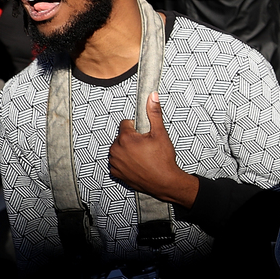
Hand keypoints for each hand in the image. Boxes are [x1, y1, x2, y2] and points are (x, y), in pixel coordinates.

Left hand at [108, 93, 197, 207]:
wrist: (165, 182)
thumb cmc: (163, 159)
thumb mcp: (160, 133)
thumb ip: (154, 113)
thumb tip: (152, 96)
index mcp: (125, 138)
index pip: (125, 124)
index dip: (137, 128)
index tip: (145, 135)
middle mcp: (116, 150)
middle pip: (121, 137)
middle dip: (132, 139)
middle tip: (146, 147)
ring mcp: (115, 163)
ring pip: (119, 149)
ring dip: (127, 151)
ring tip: (143, 157)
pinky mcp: (116, 173)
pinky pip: (117, 162)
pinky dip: (125, 162)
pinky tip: (137, 165)